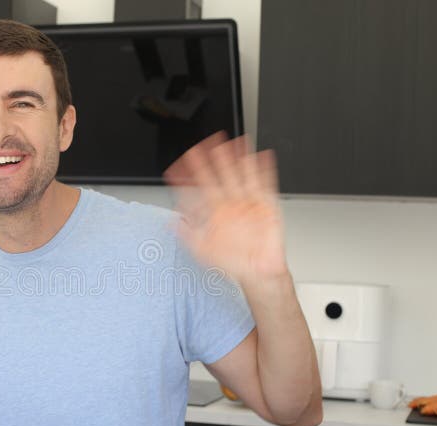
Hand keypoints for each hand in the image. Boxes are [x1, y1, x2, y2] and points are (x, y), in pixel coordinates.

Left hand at [164, 132, 287, 283]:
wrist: (259, 272)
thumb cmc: (233, 263)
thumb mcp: (203, 251)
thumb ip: (187, 235)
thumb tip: (171, 222)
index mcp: (214, 212)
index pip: (199, 187)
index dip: (189, 175)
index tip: (179, 163)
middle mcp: (230, 203)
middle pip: (218, 175)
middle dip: (210, 159)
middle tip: (202, 144)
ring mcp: (247, 202)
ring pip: (239, 174)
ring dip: (234, 159)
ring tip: (227, 143)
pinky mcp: (266, 204)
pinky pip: (265, 182)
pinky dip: (264, 169)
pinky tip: (260, 155)